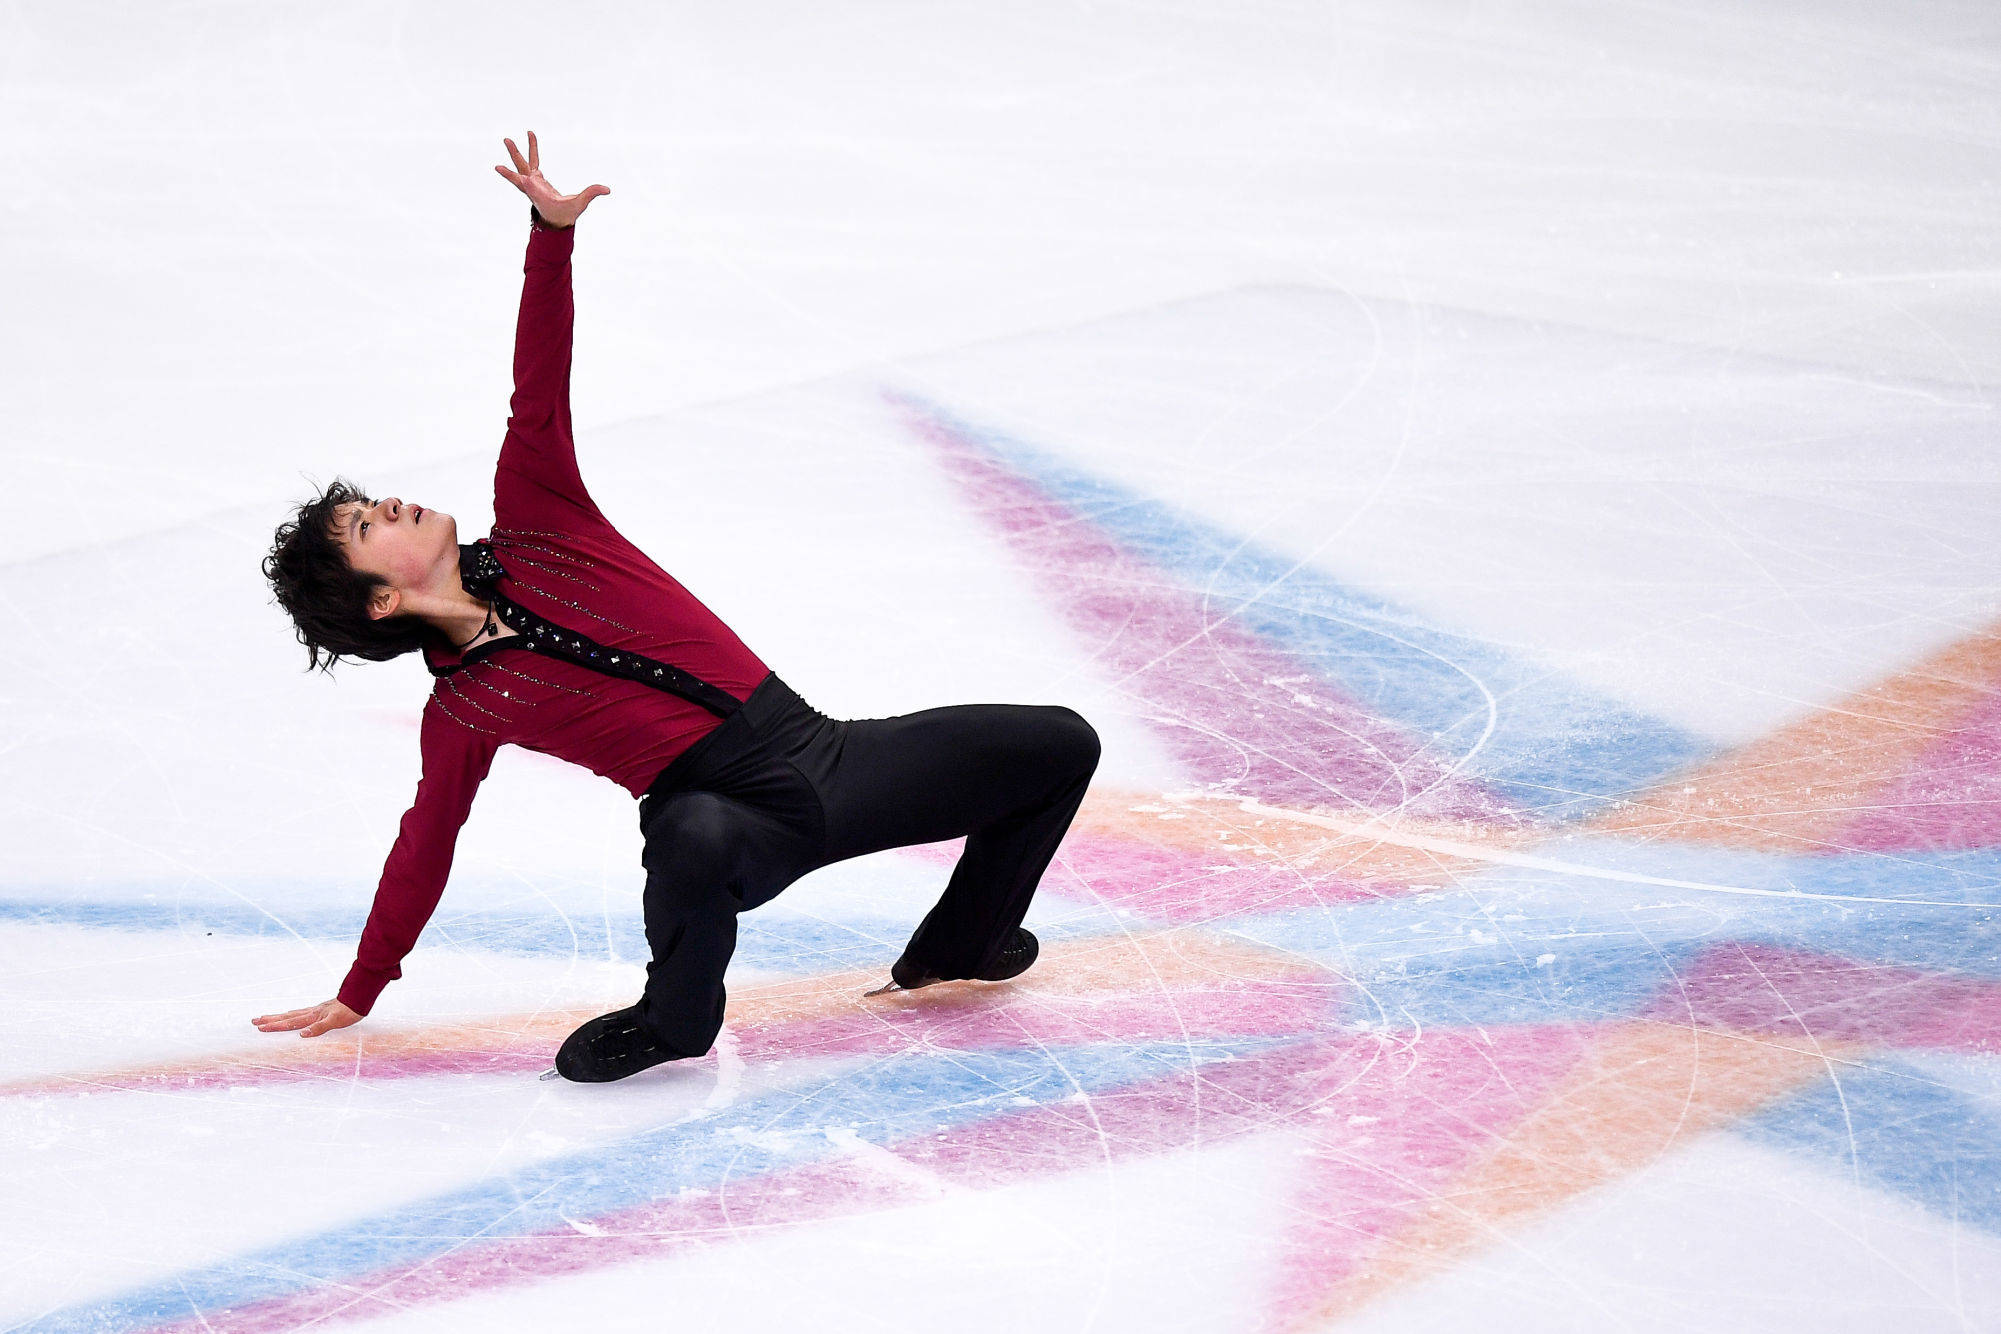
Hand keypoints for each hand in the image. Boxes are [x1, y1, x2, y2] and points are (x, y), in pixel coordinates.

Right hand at [252, 998, 361, 1037]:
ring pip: (292, 1014)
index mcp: (312, 1016)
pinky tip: (291, 1015)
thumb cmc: (349, 1011)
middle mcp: (311, 1012)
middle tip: (254, 1021)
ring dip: (278, 1016)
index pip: (290, 1022)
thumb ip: (319, 1028)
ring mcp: (315, 1010)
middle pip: (287, 1017)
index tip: (260, 1028)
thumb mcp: (336, 1021)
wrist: (360, 998)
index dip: (275, 1026)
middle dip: (270, 1020)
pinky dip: (292, 1015)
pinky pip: (301, 1013)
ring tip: (265, 1017)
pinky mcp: (321, 1009)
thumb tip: (302, 1034)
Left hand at [494, 131, 608, 227]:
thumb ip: (591, 194)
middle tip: (506, 140)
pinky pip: (532, 163)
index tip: (503, 168)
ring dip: (516, 152)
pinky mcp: (537, 180)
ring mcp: (533, 183)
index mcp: (539, 194)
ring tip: (507, 139)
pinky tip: (531, 140)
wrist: (556, 223)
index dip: (518, 178)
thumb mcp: (579, 205)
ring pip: (523, 165)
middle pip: (520, 169)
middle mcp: (533, 187)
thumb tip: (607, 189)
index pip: (527, 185)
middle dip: (514, 155)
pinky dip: (531, 152)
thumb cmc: (566, 215)